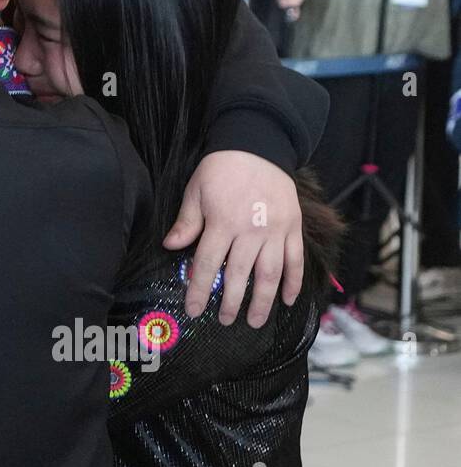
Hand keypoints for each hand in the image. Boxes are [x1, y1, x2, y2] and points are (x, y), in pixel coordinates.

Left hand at [163, 150, 303, 327]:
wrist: (258, 145)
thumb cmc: (221, 169)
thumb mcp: (196, 191)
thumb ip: (186, 222)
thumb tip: (171, 246)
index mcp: (222, 223)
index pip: (208, 265)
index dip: (200, 291)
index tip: (194, 311)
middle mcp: (250, 231)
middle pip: (240, 275)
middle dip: (232, 303)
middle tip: (226, 321)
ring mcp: (276, 231)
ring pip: (270, 274)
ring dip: (263, 301)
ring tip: (256, 321)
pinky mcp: (293, 227)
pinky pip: (296, 260)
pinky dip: (293, 282)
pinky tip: (288, 300)